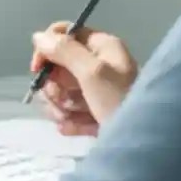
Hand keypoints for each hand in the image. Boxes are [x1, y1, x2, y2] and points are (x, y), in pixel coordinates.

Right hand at [31, 22, 137, 136]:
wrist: (143, 144)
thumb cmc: (121, 102)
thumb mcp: (93, 73)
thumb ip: (65, 52)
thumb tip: (38, 36)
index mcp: (102, 47)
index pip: (64, 35)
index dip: (47, 50)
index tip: (38, 69)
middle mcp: (97, 66)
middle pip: (58, 67)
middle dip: (54, 86)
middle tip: (63, 99)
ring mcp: (94, 92)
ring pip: (59, 92)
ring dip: (59, 106)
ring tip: (70, 117)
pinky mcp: (92, 115)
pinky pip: (67, 113)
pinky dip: (68, 121)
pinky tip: (73, 128)